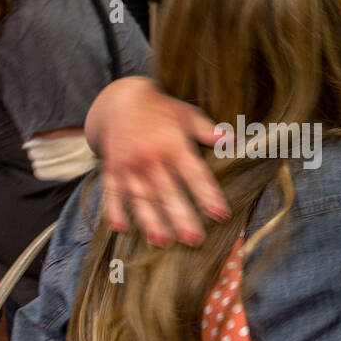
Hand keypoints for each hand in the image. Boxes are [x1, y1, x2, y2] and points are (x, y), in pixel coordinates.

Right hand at [87, 77, 229, 245]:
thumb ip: (206, 129)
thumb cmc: (160, 110)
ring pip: (141, 196)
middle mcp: (150, 155)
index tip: (220, 214)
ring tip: (162, 241)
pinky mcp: (112, 169)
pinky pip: (111, 192)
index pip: (194, 173)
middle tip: (194, 239)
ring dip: (150, 220)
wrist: (120, 100)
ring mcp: (129, 164)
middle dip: (181, 216)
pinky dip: (114, 210)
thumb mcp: (186, 114)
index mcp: (173, 143)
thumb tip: (228, 139)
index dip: (207, 194)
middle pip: (167, 191)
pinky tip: (121, 228)